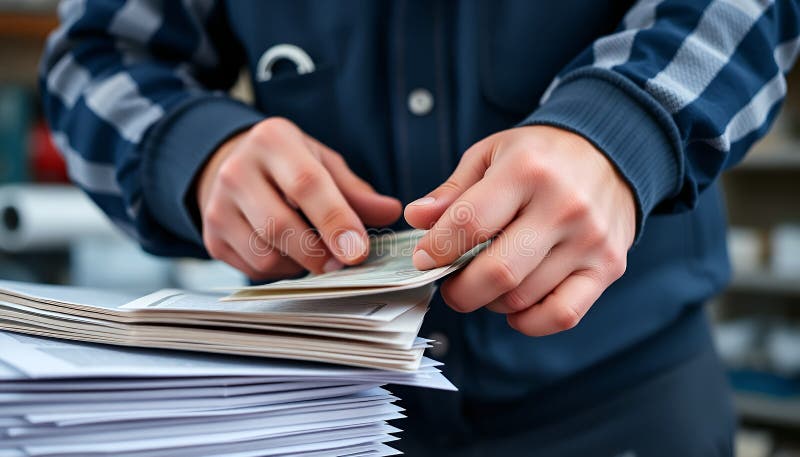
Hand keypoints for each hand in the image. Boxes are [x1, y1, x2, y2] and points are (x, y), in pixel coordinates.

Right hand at [196, 117, 401, 279]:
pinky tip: (288, 252)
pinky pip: (254, 268)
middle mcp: (237, 170)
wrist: (231, 165)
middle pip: (280, 225)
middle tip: (343, 264)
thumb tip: (390, 212)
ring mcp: (218, 205)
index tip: (357, 250)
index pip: (306, 185)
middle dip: (318, 253)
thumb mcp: (323, 163)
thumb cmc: (286, 165)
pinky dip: (281, 270)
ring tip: (314, 250)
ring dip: (300, 263)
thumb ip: (356, 191)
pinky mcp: (211, 236)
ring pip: (266, 253)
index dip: (335, 221)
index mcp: (272, 140)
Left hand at [404, 126, 635, 335]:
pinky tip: (515, 306)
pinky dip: (530, 321)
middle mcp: (563, 205)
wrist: (611, 152)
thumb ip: (452, 191)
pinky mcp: (609, 266)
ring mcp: (590, 239)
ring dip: (491, 301)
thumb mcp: (491, 155)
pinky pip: (562, 315)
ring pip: (523, 298)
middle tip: (450, 284)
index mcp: (526, 170)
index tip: (424, 260)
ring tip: (486, 282)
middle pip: (497, 272)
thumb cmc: (540, 156)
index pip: (468, 224)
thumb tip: (416, 218)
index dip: (436, 250)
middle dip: (460, 290)